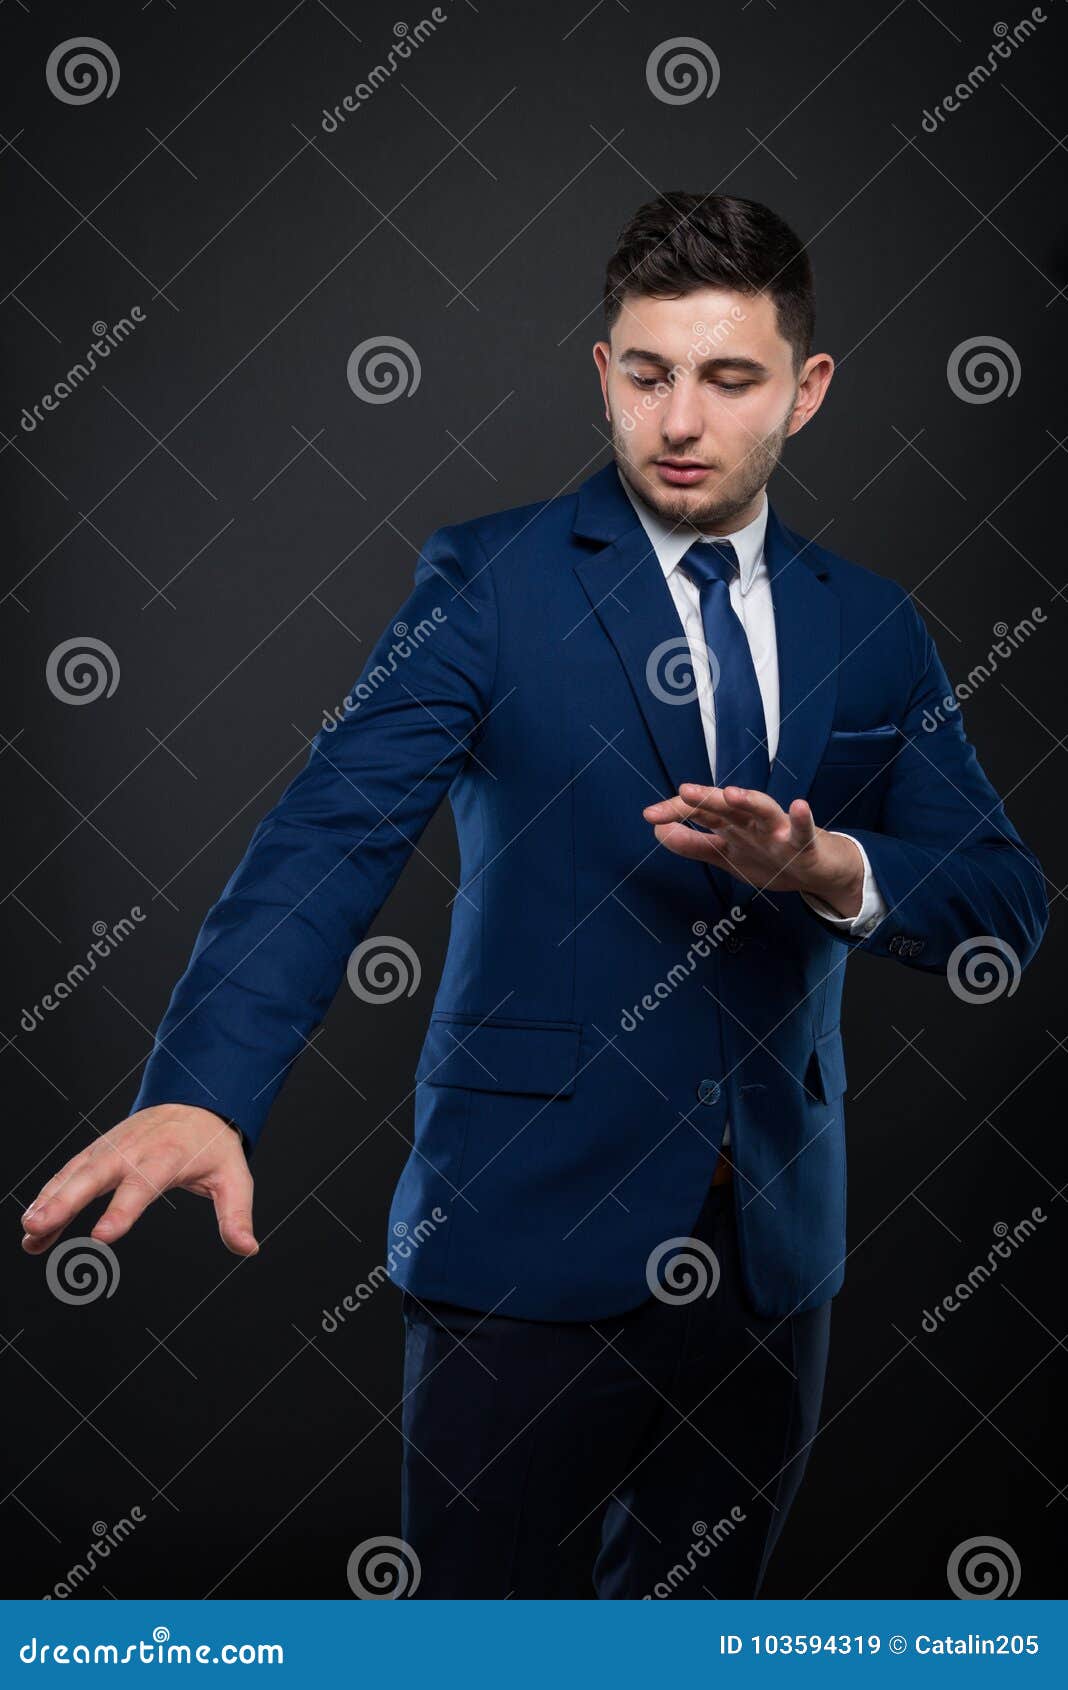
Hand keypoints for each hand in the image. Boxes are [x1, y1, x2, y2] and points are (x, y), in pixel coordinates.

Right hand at [20, 1104, 258, 1257]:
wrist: (194, 1102)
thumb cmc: (213, 1146)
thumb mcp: (235, 1177)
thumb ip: (236, 1214)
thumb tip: (248, 1248)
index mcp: (168, 1156)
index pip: (143, 1184)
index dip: (122, 1210)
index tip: (101, 1237)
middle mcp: (133, 1149)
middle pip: (96, 1175)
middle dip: (66, 1202)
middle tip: (38, 1227)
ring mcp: (111, 1148)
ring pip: (74, 1174)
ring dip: (48, 1201)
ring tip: (29, 1232)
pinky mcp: (97, 1152)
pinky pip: (68, 1174)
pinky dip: (48, 1197)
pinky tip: (33, 1226)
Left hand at [643, 783, 864, 916]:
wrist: (817, 873)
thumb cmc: (771, 857)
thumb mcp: (725, 855)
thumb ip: (693, 844)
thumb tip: (658, 830)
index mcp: (732, 826)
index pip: (700, 814)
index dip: (677, 813)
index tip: (651, 815)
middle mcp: (752, 822)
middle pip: (726, 807)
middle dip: (705, 799)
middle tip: (683, 791)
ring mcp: (779, 831)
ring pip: (763, 811)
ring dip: (749, 800)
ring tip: (731, 793)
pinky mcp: (804, 844)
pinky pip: (803, 831)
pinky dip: (801, 818)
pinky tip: (799, 806)